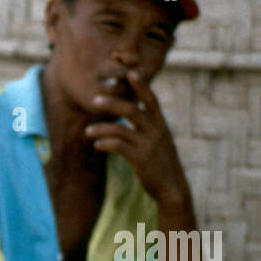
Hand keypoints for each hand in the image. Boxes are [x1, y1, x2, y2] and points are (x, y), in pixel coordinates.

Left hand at [84, 70, 189, 207]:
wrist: (172, 187)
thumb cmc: (161, 164)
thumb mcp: (160, 142)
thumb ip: (149, 128)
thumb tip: (135, 118)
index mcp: (161, 124)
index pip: (151, 100)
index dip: (141, 86)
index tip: (130, 73)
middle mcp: (156, 130)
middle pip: (131, 109)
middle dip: (112, 103)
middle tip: (95, 100)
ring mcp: (149, 144)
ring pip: (121, 129)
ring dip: (102, 128)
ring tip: (88, 132)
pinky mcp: (141, 158)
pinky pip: (119, 146)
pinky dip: (105, 143)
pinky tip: (98, 145)